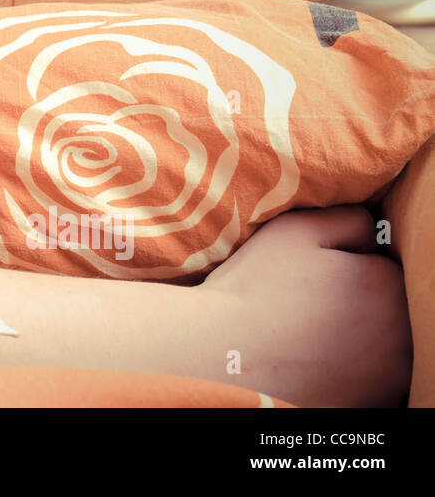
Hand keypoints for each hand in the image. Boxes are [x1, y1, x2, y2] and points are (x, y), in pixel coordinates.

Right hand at [198, 205, 411, 406]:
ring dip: (358, 337)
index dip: (344, 264)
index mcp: (386, 284)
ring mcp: (389, 377)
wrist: (220, 355)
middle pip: (387, 307)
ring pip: (382, 344)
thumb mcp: (296, 229)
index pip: (380, 265)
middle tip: (307, 305)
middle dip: (359, 301)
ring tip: (306, 335)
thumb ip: (348, 218)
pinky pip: (369, 378)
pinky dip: (349, 371)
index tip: (310, 275)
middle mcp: (401, 334)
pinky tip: (312, 363)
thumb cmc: (254, 288)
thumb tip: (372, 228)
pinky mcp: (371, 404)